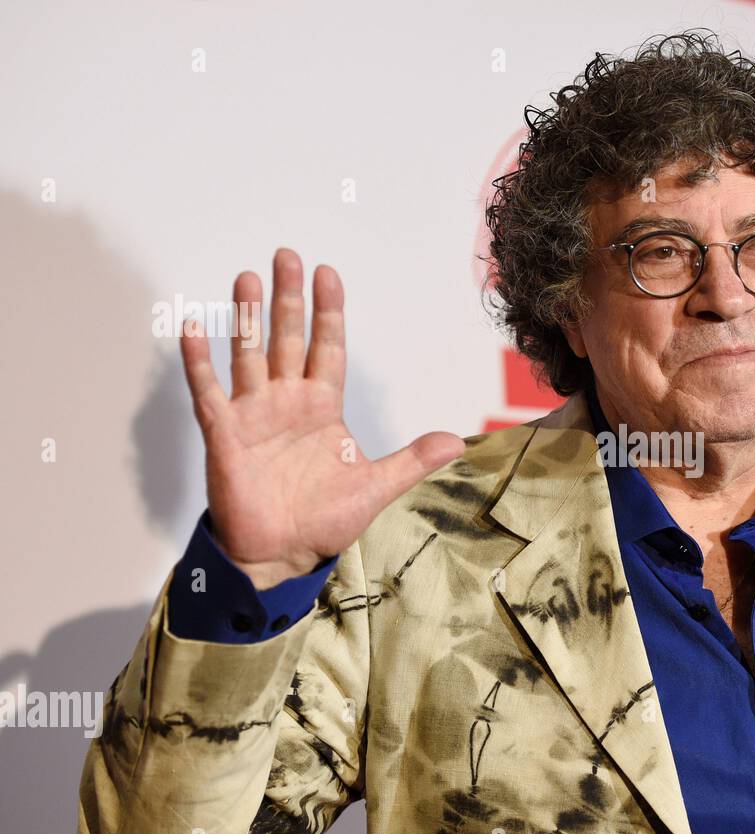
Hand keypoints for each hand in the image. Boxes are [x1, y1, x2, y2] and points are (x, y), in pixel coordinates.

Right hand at [178, 248, 464, 589]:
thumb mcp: (375, 486)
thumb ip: (412, 460)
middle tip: (287, 254)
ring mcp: (253, 415)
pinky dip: (200, 362)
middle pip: (286, 339)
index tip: (328, 273)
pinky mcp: (224, 435)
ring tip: (247, 278)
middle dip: (288, 299)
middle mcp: (286, 402)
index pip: (327, 348)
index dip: (328, 312)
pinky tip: (194, 327)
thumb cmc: (324, 519)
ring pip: (249, 355)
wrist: (283, 554)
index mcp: (322, 407)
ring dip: (247, 317)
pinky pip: (209, 392)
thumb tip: (457, 442)